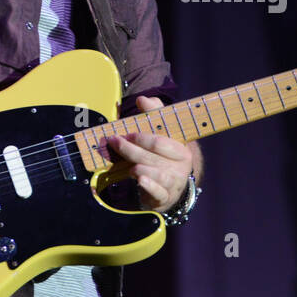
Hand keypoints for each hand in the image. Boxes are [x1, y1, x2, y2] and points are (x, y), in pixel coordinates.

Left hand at [105, 96, 194, 212]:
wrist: (170, 186)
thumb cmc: (163, 156)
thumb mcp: (161, 133)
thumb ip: (154, 114)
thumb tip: (142, 99)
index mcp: (181, 149)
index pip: (161, 141)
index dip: (142, 137)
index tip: (126, 133)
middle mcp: (181, 167)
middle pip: (152, 156)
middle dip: (131, 149)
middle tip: (114, 142)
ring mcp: (174, 183)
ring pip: (155, 173)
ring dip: (138, 166)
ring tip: (127, 164)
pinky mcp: (165, 197)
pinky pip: (158, 192)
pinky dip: (149, 185)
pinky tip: (140, 179)